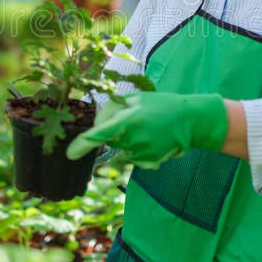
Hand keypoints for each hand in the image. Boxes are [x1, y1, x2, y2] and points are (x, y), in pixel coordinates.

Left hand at [66, 92, 227, 168]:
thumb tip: (96, 126)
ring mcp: (142, 153)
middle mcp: (133, 139)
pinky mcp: (150, 161)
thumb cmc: (161, 105)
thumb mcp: (136, 99)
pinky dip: (141, 149)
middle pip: (112, 141)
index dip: (82, 145)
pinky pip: (136, 157)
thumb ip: (113, 110)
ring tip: (150, 128)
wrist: (191, 120)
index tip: (70, 154)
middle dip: (117, 132)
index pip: (99, 135)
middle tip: (137, 119)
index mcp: (128, 120)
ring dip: (131, 141)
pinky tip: (155, 139)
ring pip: (124, 150)